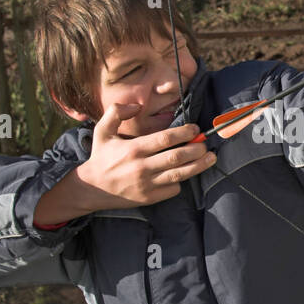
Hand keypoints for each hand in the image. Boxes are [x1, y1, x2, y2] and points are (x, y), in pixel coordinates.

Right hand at [73, 104, 216, 209]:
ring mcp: (147, 184)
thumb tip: (136, 105)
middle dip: (196, 149)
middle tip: (205, 143)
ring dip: (198, 166)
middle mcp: (142, 167)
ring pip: (180, 175)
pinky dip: (181, 181)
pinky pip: (173, 189)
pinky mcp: (150, 198)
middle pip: (177, 157)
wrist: (92, 188)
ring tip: (210, 158)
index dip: (184, 132)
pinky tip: (185, 173)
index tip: (195, 128)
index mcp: (134, 148)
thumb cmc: (101, 157)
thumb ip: (116, 111)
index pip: (165, 139)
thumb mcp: (102, 130)